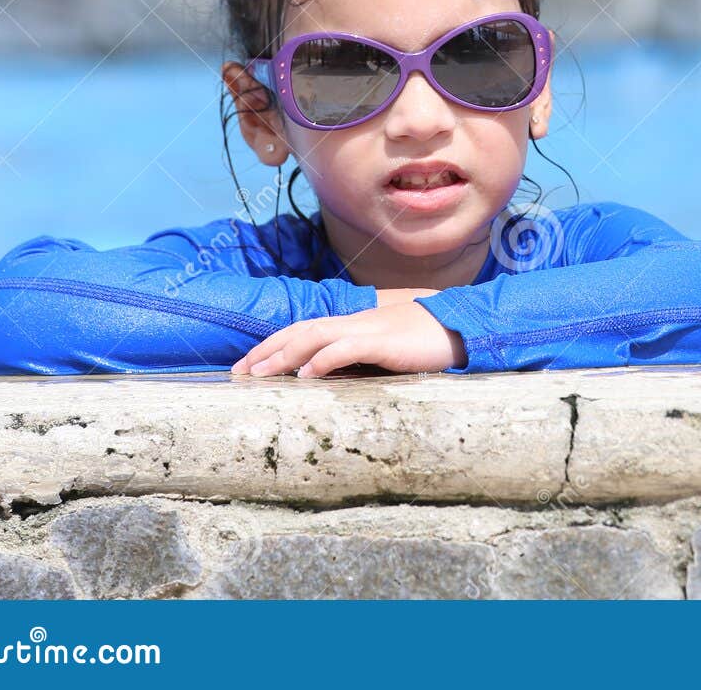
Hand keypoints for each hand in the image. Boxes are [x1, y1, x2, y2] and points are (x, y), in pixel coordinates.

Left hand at [229, 292, 465, 377]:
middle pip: (301, 329)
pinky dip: (323, 359)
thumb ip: (361, 360)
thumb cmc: (428, 344)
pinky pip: (347, 347)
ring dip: (284, 354)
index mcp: (355, 325)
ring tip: (259, 373)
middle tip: (238, 372)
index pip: (305, 329)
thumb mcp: (387, 353)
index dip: (274, 345)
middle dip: (266, 350)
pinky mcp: (384, 342)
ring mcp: (369, 330)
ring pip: (315, 336)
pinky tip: (305, 374)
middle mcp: (356, 322)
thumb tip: (330, 379)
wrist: (463, 328)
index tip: (248, 365)